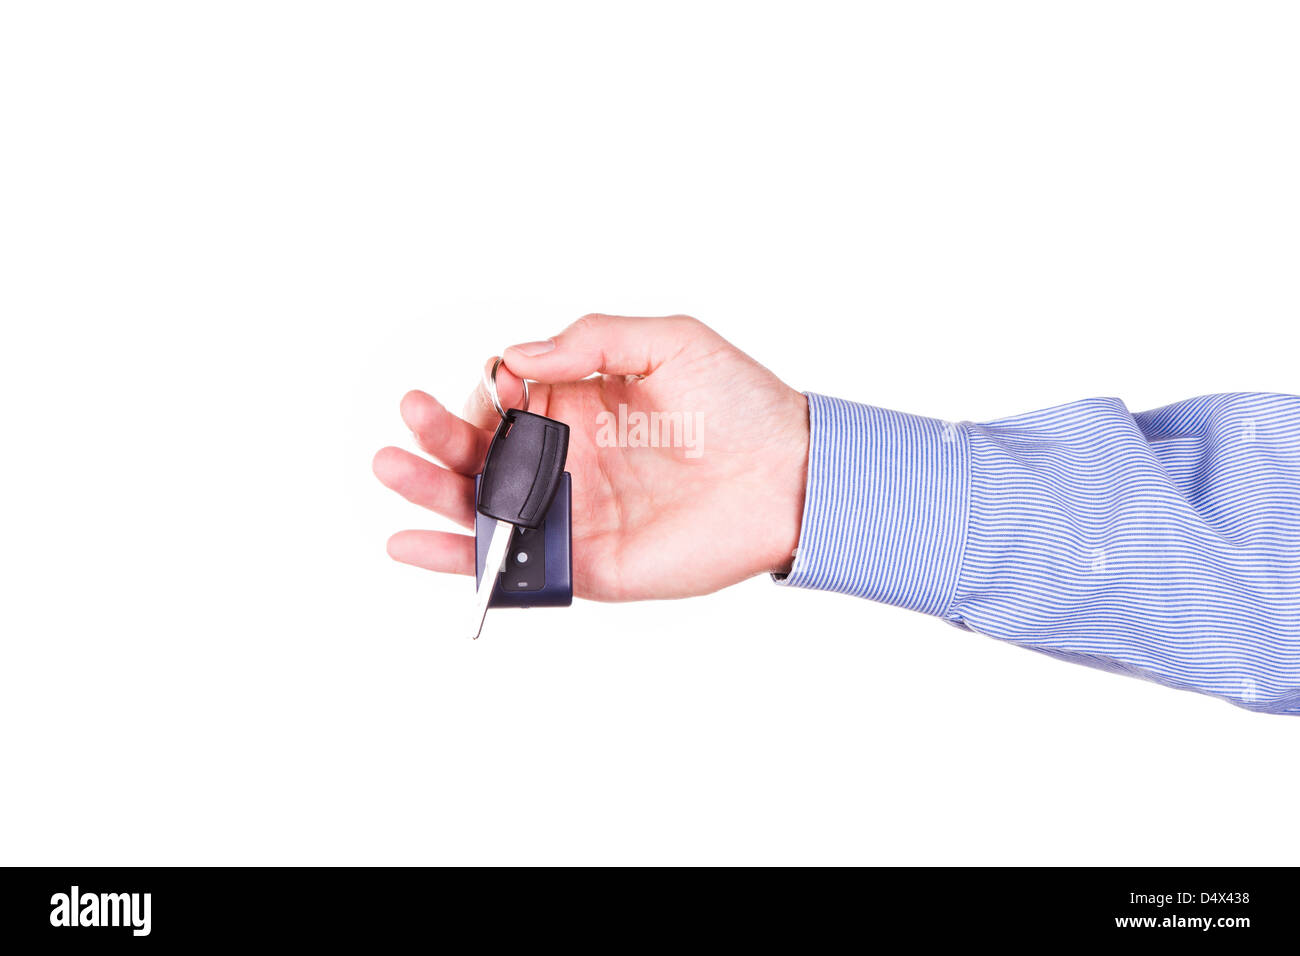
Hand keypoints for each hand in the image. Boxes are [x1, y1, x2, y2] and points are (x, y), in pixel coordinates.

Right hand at [373, 314, 808, 600]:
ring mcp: (573, 512)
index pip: (504, 398)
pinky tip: (409, 543)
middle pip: (480, 452)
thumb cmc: (739, 403)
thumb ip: (590, 341)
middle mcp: (568, 459)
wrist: (792, 475)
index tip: (496, 389)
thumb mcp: (669, 341)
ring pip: (483, 506)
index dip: (484, 393)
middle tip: (411, 421)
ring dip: (431, 491)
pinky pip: (515, 564)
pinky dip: (459, 561)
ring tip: (393, 468)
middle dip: (438, 436)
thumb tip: (514, 360)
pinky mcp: (586, 563)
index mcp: (579, 404)